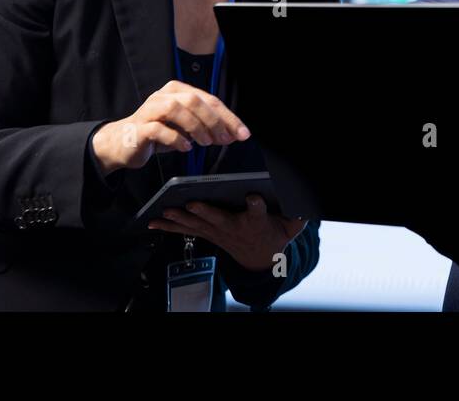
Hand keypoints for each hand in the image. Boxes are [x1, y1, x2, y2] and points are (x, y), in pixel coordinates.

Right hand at [91, 80, 249, 173]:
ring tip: (206, 143)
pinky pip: (159, 128)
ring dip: (196, 127)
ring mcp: (150, 109)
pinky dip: (176, 138)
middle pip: (194, 100)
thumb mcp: (185, 129)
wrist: (122, 144)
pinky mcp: (139, 127)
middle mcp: (163, 95)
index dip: (228, 117)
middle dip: (214, 121)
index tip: (242, 134)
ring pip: (176, 108)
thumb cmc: (157, 134)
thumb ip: (206, 128)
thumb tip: (231, 135)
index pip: (209, 100)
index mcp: (177, 91)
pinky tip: (186, 147)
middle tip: (224, 139)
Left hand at [148, 194, 306, 271]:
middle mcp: (235, 229)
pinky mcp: (208, 235)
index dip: (255, 205)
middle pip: (219, 220)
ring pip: (198, 225)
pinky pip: (187, 231)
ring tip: (165, 212)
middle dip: (205, 213)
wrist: (261, 262)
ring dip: (181, 219)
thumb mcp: (292, 227)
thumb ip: (299, 214)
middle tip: (193, 205)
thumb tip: (304, 201)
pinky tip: (154, 222)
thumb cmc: (275, 236)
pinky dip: (169, 227)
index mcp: (257, 223)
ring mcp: (219, 233)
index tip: (253, 197)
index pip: (258, 212)